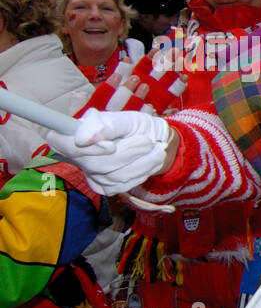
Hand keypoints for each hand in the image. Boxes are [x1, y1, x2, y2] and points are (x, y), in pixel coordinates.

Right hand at [44, 108, 174, 194]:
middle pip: (94, 164)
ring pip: (113, 176)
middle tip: (147, 141)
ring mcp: (90, 174)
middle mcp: (77, 156)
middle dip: (126, 153)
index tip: (112, 145)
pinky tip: (149, 161)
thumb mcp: (124, 119)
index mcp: (73, 134)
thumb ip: (104, 125)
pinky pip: (123, 185)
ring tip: (153, 148)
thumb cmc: (134, 126)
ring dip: (141, 162)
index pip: (60, 142)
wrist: (153, 141)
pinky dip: (142, 172)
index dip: (85, 148)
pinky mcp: (105, 187)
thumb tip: (83, 138)